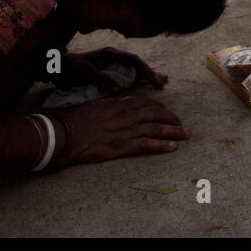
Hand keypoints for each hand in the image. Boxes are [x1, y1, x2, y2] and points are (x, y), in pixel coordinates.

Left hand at [54, 48, 167, 91]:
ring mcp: (113, 66)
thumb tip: (119, 88)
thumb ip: (102, 79)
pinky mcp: (109, 74)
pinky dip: (137, 80)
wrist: (57, 68)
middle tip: (162, 83)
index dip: (144, 69)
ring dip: (147, 76)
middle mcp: (114, 58)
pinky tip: (145, 85)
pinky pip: (126, 77)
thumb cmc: (70, 68)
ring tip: (162, 82)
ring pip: (134, 70)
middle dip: (150, 73)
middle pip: (137, 64)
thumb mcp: (85, 72)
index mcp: (111, 54)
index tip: (152, 78)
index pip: (133, 60)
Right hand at [56, 96, 189, 164]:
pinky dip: (162, 146)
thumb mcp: (95, 105)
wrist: (64, 134)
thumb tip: (120, 103)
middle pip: (155, 115)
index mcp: (118, 103)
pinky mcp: (121, 146)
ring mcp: (125, 131)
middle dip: (171, 119)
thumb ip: (111, 104)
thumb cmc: (75, 119)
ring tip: (185, 135)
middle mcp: (125, 115)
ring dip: (173, 132)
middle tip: (182, 124)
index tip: (166, 113)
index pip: (145, 103)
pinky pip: (147, 145)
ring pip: (155, 129)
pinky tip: (173, 147)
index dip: (159, 108)